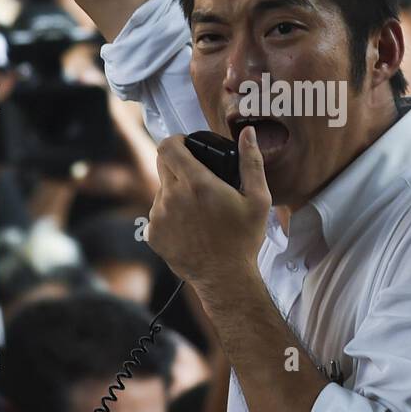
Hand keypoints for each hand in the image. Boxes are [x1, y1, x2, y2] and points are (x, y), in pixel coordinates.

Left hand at [146, 128, 269, 293]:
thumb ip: (251, 162)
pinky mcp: (152, 233)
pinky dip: (170, 214)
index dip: (175, 140)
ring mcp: (158, 216)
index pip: (168, 146)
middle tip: (197, 176)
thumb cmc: (244, 239)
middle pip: (162, 164)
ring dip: (175, 191)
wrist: (225, 278)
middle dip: (177, 163)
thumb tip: (248, 133)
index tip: (186, 145)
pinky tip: (189, 226)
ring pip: (161, 189)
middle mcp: (172, 197)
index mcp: (196, 183)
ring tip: (197, 208)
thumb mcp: (257, 199)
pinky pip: (157, 212)